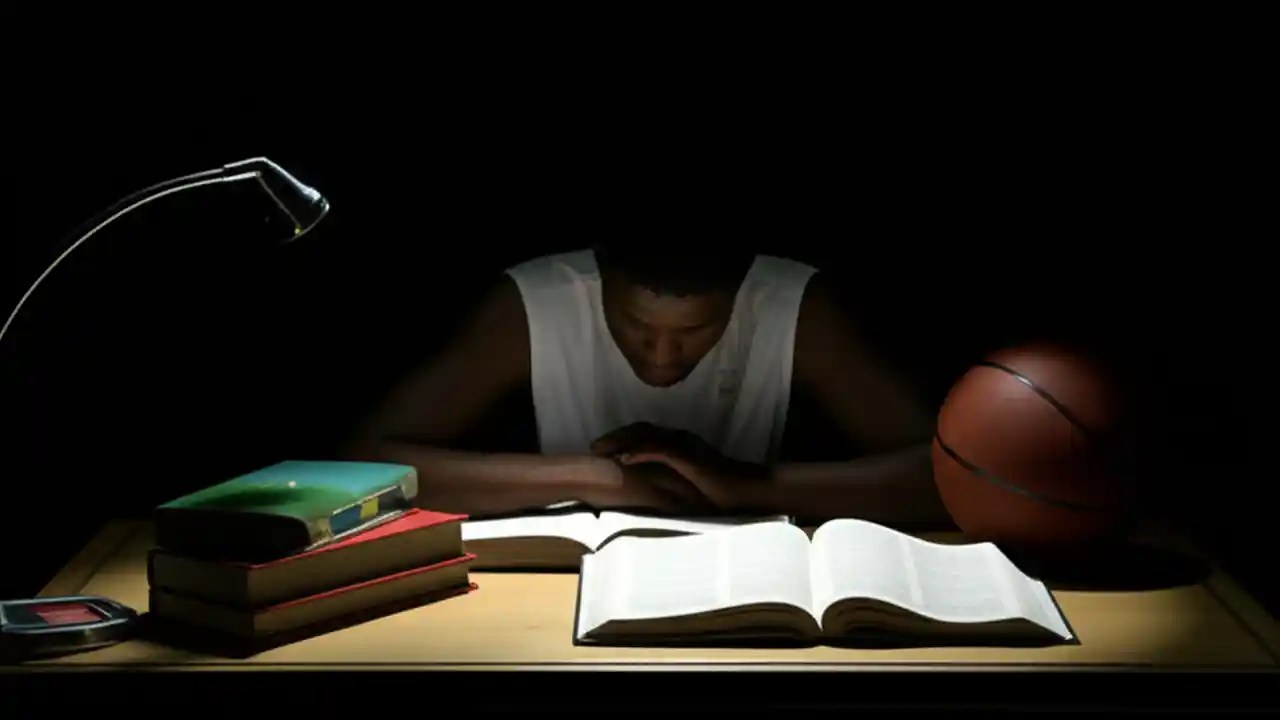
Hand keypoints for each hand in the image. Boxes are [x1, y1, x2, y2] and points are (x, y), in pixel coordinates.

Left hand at [591, 422, 764, 509]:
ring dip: (621, 441)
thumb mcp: (685, 483)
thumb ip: (666, 480)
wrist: (743, 490)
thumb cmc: (717, 491)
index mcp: (678, 443)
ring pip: (645, 436)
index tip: (603, 448)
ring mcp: (683, 445)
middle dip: (615, 436)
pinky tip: (625, 458)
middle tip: (595, 447)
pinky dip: (640, 452)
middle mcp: (678, 438)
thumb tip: (645, 489)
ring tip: (602, 450)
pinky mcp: (688, 456)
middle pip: (639, 430)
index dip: (622, 438)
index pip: (644, 434)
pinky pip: (659, 450)